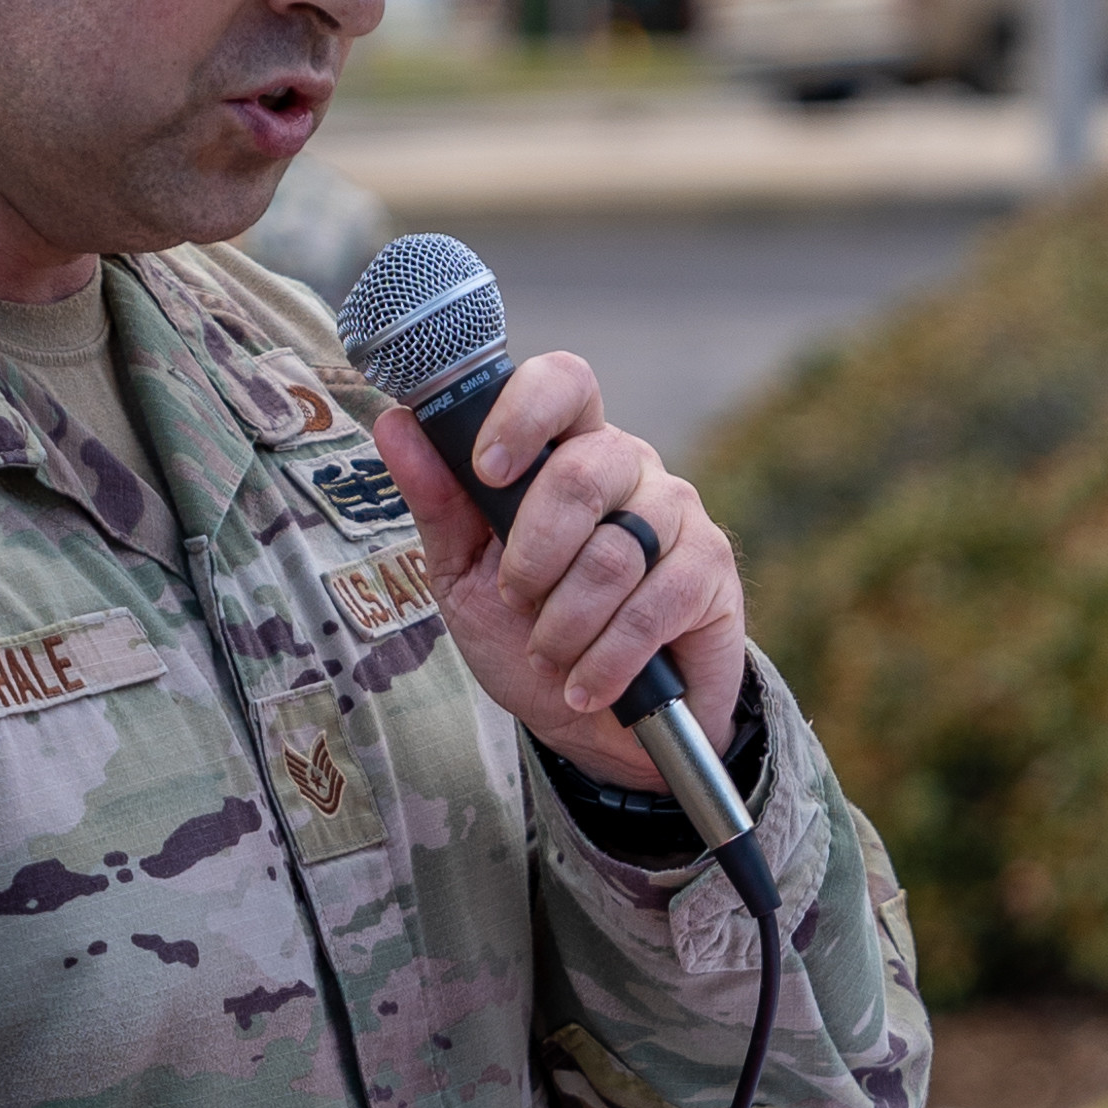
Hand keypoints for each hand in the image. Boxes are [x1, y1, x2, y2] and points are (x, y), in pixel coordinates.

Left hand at [370, 353, 745, 787]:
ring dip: (566, 622)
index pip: (562, 383)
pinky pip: (656, 604)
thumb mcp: (465, 575)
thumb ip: (438, 502)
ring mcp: (678, 513)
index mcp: (565, 448)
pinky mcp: (711, 570)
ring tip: (551, 654)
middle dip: (534, 552)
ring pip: (616, 551)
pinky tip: (588, 685)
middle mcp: (628, 466)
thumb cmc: (525, 634)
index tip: (487, 471)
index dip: (524, 414)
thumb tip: (396, 425)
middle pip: (584, 472)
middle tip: (517, 599)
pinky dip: (608, 658)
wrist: (594, 725)